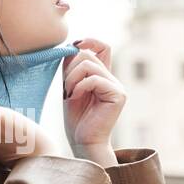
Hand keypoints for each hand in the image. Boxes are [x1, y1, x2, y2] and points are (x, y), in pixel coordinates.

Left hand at [61, 38, 125, 165]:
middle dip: (70, 67)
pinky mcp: (118, 95)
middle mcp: (113, 78)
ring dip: (72, 77)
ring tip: (69, 93)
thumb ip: (72, 68)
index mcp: (103, 75)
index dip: (88, 41)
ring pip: (90, 64)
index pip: (102, 46)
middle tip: (65, 87)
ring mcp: (117, 86)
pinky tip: (74, 97)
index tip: (72, 49)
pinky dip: (80, 86)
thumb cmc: (76, 119)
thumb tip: (70, 47)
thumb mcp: (70, 87)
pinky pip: (95, 79)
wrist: (83, 142)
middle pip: (89, 54)